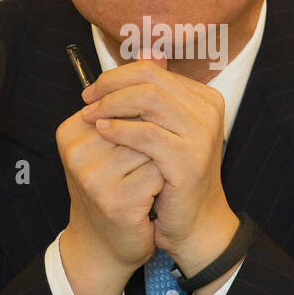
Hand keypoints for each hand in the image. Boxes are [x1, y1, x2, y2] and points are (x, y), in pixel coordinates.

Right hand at [55, 104, 162, 294]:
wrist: (104, 245)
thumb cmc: (113, 189)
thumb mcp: (111, 143)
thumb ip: (129, 104)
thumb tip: (156, 58)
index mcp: (70, 131)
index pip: (124, 103)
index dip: (141, 125)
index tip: (130, 149)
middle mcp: (76, 152)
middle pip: (139, 122)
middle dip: (151, 144)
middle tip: (137, 169)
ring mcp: (94, 177)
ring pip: (152, 146)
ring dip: (158, 162)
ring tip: (141, 182)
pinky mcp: (116, 200)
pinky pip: (158, 173)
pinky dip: (162, 183)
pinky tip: (148, 197)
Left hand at [80, 55, 240, 282]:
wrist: (194, 223)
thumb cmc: (173, 179)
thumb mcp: (164, 134)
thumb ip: (148, 103)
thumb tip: (120, 72)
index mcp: (203, 99)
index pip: (153, 70)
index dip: (116, 76)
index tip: (91, 91)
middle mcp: (208, 111)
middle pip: (150, 79)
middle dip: (111, 85)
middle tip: (86, 99)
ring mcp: (201, 134)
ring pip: (148, 99)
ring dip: (112, 104)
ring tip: (90, 116)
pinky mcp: (189, 159)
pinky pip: (147, 134)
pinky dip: (120, 129)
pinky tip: (102, 132)